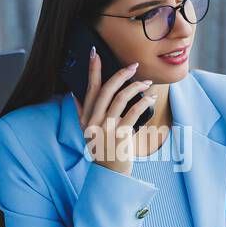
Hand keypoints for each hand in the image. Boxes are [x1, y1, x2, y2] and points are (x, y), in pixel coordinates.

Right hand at [74, 48, 153, 175]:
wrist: (110, 173)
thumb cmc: (103, 150)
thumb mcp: (87, 132)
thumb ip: (81, 113)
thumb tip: (74, 94)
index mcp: (86, 118)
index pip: (89, 88)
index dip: (92, 69)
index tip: (95, 53)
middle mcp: (93, 122)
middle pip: (105, 90)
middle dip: (120, 74)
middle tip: (133, 66)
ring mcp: (106, 128)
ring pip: (120, 98)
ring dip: (135, 87)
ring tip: (146, 83)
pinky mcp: (121, 135)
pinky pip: (133, 113)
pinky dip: (143, 102)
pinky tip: (150, 97)